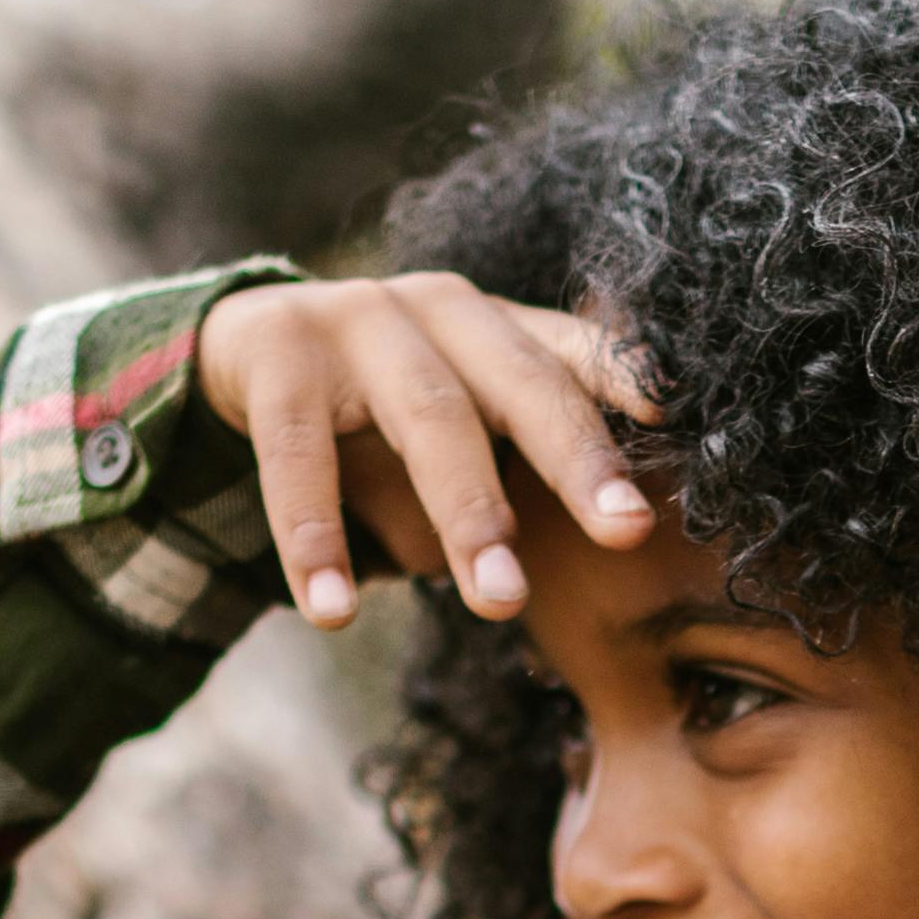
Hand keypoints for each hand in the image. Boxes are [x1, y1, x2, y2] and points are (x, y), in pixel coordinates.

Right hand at [191, 271, 661, 629]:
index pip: (574, 357)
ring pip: (428, 418)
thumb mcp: (461, 425)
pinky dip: (315, 537)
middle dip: (576, 460)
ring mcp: (356, 318)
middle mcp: (439, 307)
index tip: (675, 421)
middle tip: (624, 532)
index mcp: (496, 325)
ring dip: (467, 513)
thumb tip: (613, 545)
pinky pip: (299, 455)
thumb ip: (522, 470)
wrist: (242, 346)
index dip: (626, 382)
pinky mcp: (275, 350)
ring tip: (500, 599)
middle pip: (520, 385)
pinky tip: (331, 611)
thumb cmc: (380, 408)